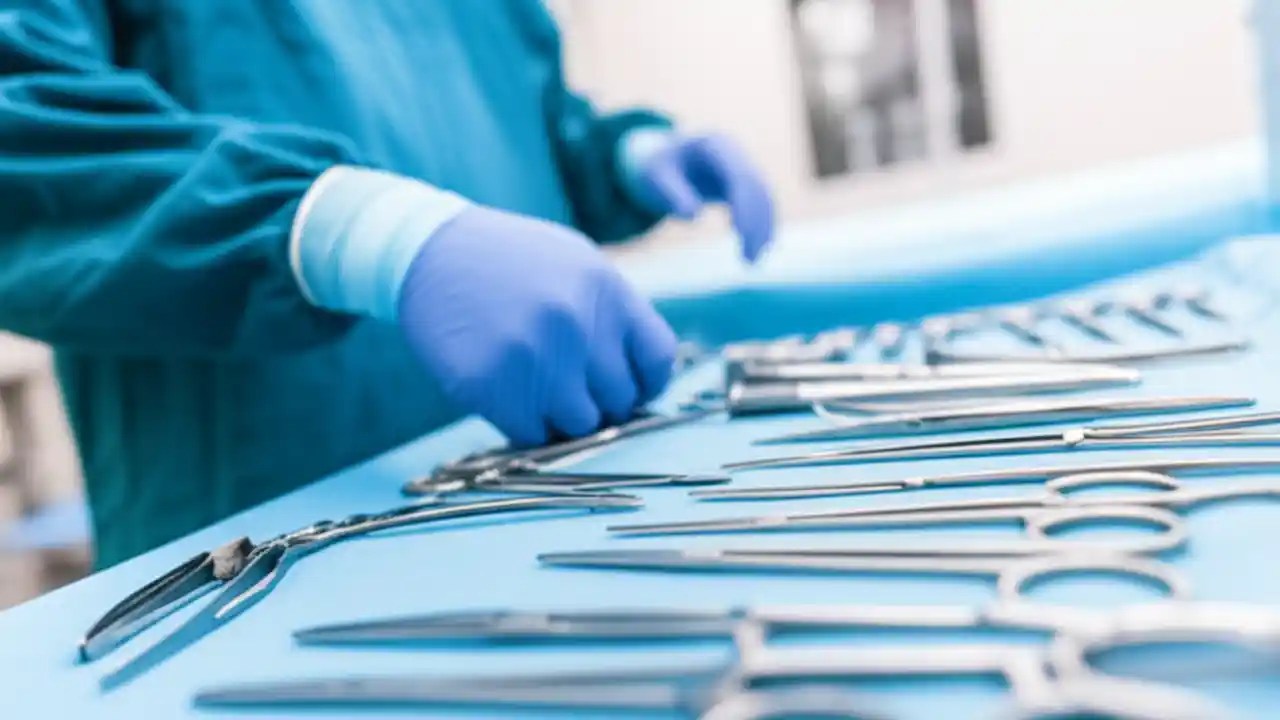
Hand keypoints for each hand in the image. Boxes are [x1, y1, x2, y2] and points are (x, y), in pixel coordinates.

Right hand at [397, 205, 677, 446]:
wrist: (427, 251)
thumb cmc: (508, 262)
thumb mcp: (576, 264)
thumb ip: (613, 315)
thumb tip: (646, 378)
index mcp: (607, 290)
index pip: (657, 360)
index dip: (644, 382)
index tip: (626, 387)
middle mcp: (578, 325)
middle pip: (619, 400)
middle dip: (600, 403)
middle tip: (571, 390)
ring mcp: (536, 358)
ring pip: (579, 425)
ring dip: (563, 418)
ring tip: (538, 392)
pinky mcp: (492, 386)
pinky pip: (531, 434)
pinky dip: (524, 424)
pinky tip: (509, 395)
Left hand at [634, 134, 775, 262]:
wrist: (661, 156)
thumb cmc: (656, 167)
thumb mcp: (654, 177)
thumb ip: (672, 193)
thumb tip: (692, 216)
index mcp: (715, 144)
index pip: (741, 176)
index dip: (746, 206)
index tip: (742, 235)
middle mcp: (735, 151)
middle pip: (757, 187)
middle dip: (757, 223)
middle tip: (749, 260)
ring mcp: (742, 164)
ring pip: (763, 198)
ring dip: (762, 229)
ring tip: (751, 261)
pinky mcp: (743, 181)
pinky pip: (759, 204)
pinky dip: (759, 226)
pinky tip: (755, 249)